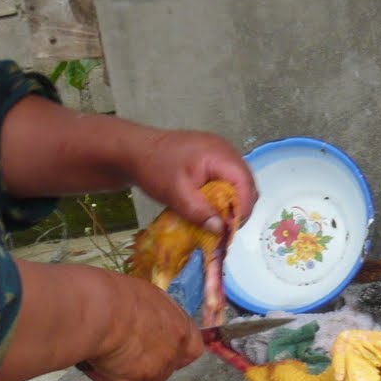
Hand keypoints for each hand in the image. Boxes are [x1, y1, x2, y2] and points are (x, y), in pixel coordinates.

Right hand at [75, 273, 205, 380]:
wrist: (101, 312)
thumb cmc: (120, 296)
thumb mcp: (148, 297)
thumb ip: (157, 315)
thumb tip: (149, 319)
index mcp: (180, 328)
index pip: (193, 347)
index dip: (179, 348)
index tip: (166, 343)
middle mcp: (171, 352)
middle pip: (167, 364)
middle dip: (151, 359)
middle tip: (130, 346)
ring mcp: (152, 370)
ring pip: (144, 375)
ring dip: (128, 367)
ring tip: (108, 347)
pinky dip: (106, 373)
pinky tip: (95, 357)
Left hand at [133, 130, 256, 232]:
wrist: (135, 150)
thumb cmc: (154, 167)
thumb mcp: (175, 194)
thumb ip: (199, 212)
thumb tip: (220, 230)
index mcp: (220, 155)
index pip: (245, 184)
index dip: (243, 209)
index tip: (229, 230)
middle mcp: (226, 151)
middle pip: (246, 184)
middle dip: (238, 208)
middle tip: (222, 228)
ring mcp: (220, 152)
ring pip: (238, 182)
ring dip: (231, 202)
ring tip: (215, 218)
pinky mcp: (213, 157)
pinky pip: (227, 178)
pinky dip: (223, 193)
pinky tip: (208, 204)